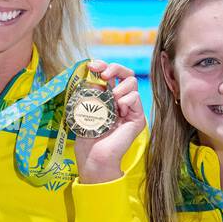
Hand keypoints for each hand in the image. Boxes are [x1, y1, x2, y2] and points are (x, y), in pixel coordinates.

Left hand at [74, 58, 145, 183]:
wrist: (93, 156)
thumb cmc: (87, 136)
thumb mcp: (85, 109)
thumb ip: (90, 93)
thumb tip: (92, 77)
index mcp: (108, 97)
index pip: (112, 75)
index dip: (103, 66)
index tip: (92, 66)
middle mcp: (121, 101)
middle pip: (126, 74)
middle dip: (114, 68)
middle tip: (103, 74)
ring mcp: (130, 109)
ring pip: (132, 83)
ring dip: (118, 89)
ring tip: (109, 102)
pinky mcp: (137, 117)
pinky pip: (135, 98)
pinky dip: (125, 101)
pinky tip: (118, 111)